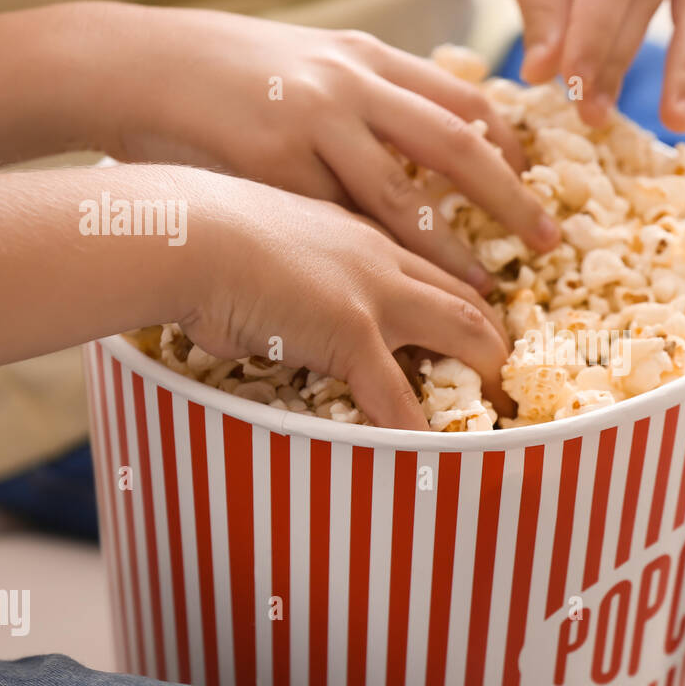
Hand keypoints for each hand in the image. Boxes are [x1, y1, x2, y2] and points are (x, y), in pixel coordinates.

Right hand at [86, 3, 559, 293]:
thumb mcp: (304, 60)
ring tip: (485, 293)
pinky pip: (336, 232)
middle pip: (457, 144)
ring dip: (451, 252)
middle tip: (548, 240)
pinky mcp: (275, 171)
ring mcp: (316, 128)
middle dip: (510, 196)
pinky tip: (393, 306)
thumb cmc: (218, 72)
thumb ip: (360, 94)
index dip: (505, 144)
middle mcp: (352, 87)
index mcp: (364, 59)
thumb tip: (402, 135)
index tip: (531, 182)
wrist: (132, 64)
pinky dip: (371, 271)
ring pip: (406, 199)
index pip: (459, 99)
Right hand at [184, 171, 512, 429]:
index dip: (462, 303)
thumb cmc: (198, 236)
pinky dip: (417, 426)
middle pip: (466, 298)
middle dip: (494, 341)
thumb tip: (277, 300)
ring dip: (485, 373)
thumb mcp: (263, 243)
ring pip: (461, 330)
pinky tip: (431, 455)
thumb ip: (290, 271)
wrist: (178, 230)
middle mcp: (381, 257)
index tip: (476, 332)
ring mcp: (373, 291)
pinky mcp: (351, 329)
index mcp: (360, 236)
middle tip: (505, 379)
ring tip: (498, 414)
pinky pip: (396, 393)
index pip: (433, 270)